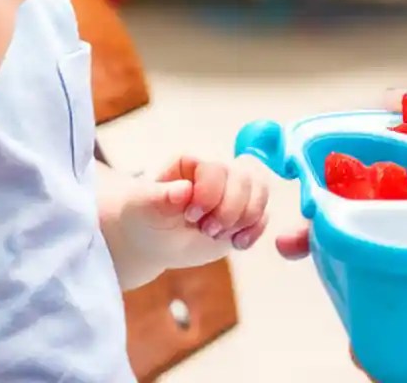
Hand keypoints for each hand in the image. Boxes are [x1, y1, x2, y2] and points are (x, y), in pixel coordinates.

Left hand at [115, 155, 271, 278]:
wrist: (152, 238)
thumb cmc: (144, 214)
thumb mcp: (143, 206)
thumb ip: (161, 197)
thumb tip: (183, 190)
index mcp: (192, 162)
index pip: (217, 169)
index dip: (209, 195)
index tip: (191, 217)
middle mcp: (217, 171)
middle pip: (247, 178)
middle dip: (230, 210)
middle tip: (207, 231)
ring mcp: (233, 191)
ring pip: (261, 192)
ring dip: (245, 220)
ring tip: (218, 236)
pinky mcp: (242, 213)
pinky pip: (263, 216)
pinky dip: (253, 232)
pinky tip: (235, 244)